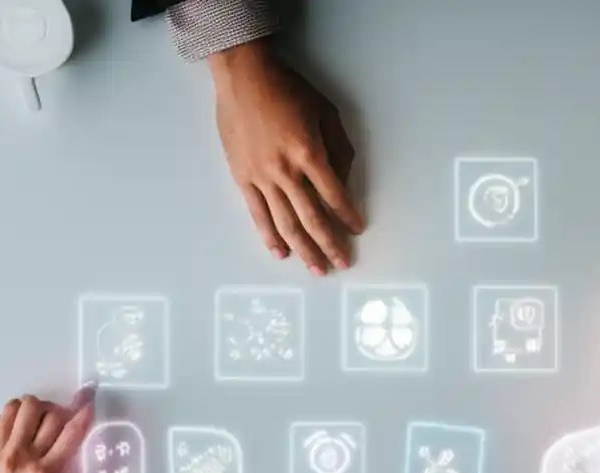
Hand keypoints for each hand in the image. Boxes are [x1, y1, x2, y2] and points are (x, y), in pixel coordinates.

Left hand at [0, 390, 94, 472]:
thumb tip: (86, 472)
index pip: (70, 433)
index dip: (83, 411)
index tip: (89, 396)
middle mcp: (20, 459)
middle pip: (44, 413)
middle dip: (58, 410)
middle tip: (60, 421)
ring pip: (16, 409)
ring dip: (32, 409)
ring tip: (35, 422)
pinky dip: (9, 419)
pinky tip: (14, 433)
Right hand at [210, 40, 364, 274]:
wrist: (243, 77)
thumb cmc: (288, 89)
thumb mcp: (326, 111)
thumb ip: (338, 148)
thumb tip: (342, 180)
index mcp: (309, 153)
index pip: (334, 195)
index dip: (348, 215)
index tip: (357, 229)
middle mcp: (286, 171)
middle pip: (311, 218)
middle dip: (329, 244)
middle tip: (341, 263)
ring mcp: (261, 177)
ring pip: (285, 223)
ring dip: (303, 249)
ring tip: (316, 268)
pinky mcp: (242, 178)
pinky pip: (258, 214)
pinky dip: (270, 236)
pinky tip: (281, 253)